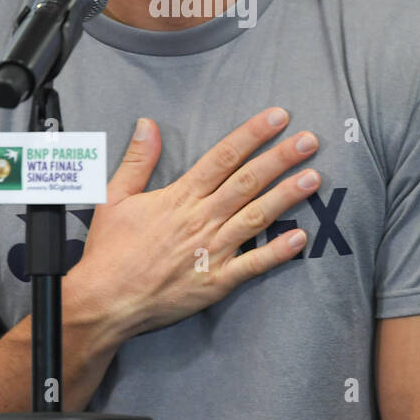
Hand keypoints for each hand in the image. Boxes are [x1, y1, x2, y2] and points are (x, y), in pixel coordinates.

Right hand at [67, 107, 319, 340]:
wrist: (105, 302)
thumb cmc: (109, 251)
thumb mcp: (113, 197)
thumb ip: (137, 160)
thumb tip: (148, 123)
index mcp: (179, 197)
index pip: (223, 157)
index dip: (252, 134)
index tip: (278, 117)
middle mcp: (201, 219)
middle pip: (247, 181)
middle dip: (281, 158)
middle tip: (310, 140)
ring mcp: (212, 251)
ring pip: (256, 217)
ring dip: (287, 196)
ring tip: (314, 178)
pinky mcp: (216, 281)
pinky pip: (253, 264)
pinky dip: (277, 252)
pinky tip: (301, 237)